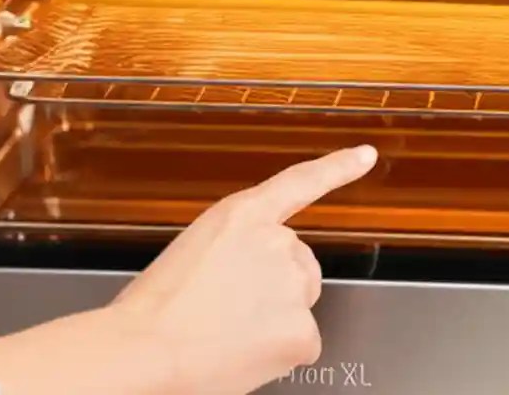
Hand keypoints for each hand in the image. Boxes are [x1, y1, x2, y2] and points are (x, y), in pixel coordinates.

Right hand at [0, 145, 378, 394]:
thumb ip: (236, 253)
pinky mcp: (302, 329)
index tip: (366, 155)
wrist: (142, 352)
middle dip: (275, 288)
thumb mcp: (193, 255)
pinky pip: (302, 342)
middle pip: (298, 266)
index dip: (338, 168)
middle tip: (228, 310)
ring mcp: (293, 285)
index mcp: (241, 216)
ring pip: (299, 305)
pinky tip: (241, 353)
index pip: (301, 183)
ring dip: (274, 319)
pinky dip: (278, 352)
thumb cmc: (152, 311)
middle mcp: (276, 242)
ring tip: (225, 333)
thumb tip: (252, 280)